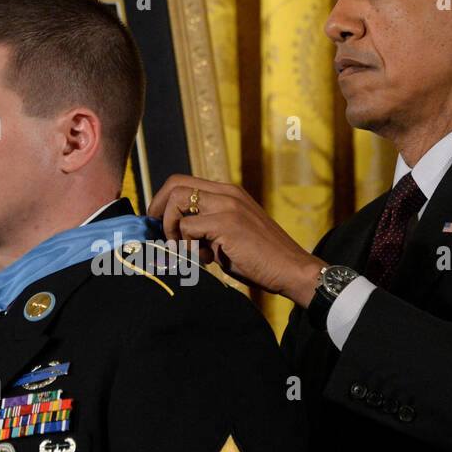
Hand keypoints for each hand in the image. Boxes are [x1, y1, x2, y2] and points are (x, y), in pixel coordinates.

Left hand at [147, 175, 325, 307]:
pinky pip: (188, 227)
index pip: (184, 182)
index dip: (164, 201)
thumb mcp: (230, 234)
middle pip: (175, 184)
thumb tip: (175, 235)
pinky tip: (208, 259)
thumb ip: (206, 228)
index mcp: (229, 192)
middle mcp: (227, 193)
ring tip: (187, 249)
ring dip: (172, 228)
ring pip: (177, 201)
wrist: (292, 269)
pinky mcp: (227, 223)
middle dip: (159, 209)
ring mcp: (228, 206)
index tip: (160, 223)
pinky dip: (188, 246)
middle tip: (162, 234)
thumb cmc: (261, 258)